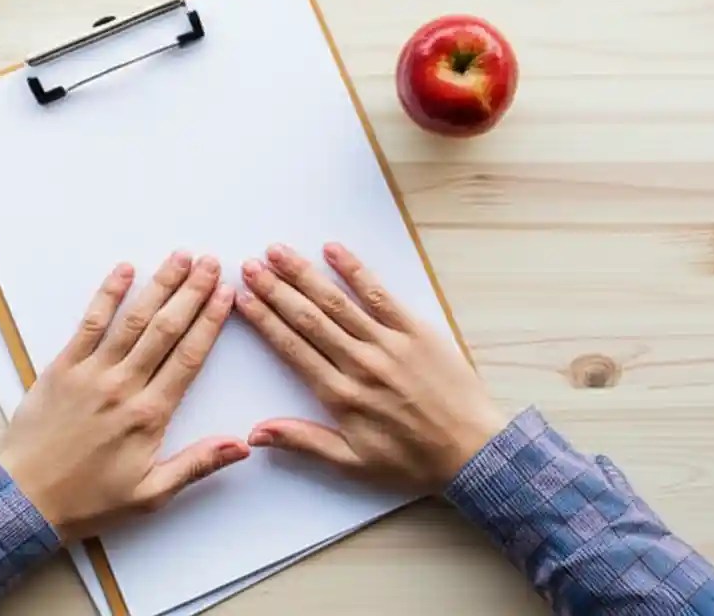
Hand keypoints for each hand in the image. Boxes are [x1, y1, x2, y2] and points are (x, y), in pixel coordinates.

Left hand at [0, 251, 248, 541]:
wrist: (25, 500)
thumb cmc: (89, 500)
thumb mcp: (151, 494)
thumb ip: (198, 465)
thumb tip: (242, 445)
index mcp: (150, 415)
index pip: (189, 357)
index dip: (211, 321)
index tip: (227, 294)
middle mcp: (123, 386)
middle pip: (166, 329)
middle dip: (192, 292)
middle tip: (212, 263)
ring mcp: (91, 372)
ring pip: (133, 320)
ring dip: (159, 285)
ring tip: (180, 258)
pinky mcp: (62, 367)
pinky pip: (89, 323)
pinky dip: (108, 294)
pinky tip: (124, 270)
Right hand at [235, 243, 506, 492]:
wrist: (471, 451)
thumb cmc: (411, 461)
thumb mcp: (352, 463)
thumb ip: (303, 441)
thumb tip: (255, 433)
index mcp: (341, 395)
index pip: (292, 348)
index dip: (263, 320)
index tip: (241, 299)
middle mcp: (361, 363)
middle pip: (308, 318)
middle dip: (275, 289)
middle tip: (250, 265)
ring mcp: (389, 343)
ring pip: (337, 301)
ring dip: (304, 274)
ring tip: (278, 251)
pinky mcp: (417, 330)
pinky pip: (380, 294)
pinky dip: (355, 270)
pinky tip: (333, 250)